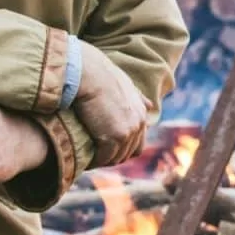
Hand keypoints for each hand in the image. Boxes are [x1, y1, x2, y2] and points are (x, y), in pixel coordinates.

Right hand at [72, 43, 148, 165]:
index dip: (123, 149)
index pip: (138, 144)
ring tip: (89, 158)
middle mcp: (138, 124)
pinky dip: (95, 160)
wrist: (89, 74)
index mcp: (141, 113)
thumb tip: (150, 105)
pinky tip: (84, 158)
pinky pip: (104, 158)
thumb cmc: (101, 75)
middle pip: (127, 153)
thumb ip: (138, 97)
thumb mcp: (126, 84)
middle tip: (96, 156)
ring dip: (103, 160)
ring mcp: (127, 132)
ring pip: (115, 158)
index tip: (108, 150)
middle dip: (113, 157)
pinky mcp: (113, 138)